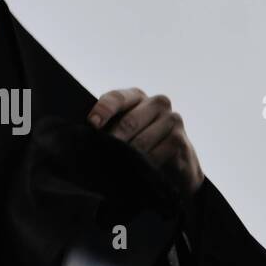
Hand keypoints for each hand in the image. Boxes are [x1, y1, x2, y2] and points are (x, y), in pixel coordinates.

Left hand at [87, 89, 204, 199]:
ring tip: (116, 164)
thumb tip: (85, 132)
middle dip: (114, 140)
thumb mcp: (123, 129)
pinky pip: (156, 154)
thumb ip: (108, 125)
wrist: (174, 162)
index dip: (104, 110)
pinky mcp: (180, 140)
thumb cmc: (140, 142)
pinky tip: (136, 169)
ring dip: (128, 155)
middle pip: (129, 121)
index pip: (117, 97)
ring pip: (142, 141)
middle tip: (102, 153)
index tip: (92, 124)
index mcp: (137, 96)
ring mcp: (172, 120)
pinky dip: (144, 164)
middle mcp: (157, 103)